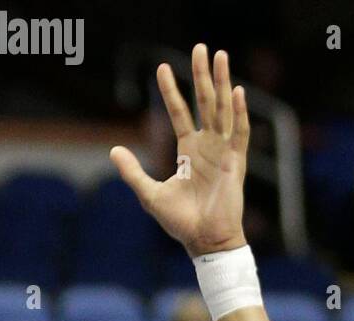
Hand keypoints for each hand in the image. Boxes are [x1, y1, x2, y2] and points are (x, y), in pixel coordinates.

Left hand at [111, 44, 248, 257]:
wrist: (202, 241)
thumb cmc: (179, 221)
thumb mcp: (149, 194)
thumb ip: (133, 171)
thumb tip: (115, 150)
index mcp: (188, 150)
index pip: (179, 112)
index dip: (171, 91)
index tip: (162, 67)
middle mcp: (207, 145)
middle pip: (204, 102)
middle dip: (201, 75)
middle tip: (201, 47)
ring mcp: (223, 151)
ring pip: (223, 109)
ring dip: (222, 82)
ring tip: (220, 56)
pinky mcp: (235, 162)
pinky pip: (238, 132)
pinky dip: (238, 112)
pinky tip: (235, 92)